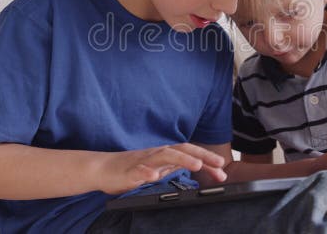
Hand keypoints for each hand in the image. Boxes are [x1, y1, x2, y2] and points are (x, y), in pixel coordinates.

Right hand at [99, 143, 225, 194]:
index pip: (190, 153)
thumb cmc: (132, 169)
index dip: (207, 159)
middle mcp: (157, 154)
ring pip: (164, 155)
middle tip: (219, 164)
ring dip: (181, 158)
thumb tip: (198, 170)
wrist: (104, 169)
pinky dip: (146, 172)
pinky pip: (138, 170)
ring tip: (195, 164)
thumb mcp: (159, 169)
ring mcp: (143, 161)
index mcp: (165, 155)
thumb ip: (176, 168)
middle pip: (182, 150)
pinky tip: (154, 176)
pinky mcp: (129, 170)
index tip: (222, 170)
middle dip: (201, 155)